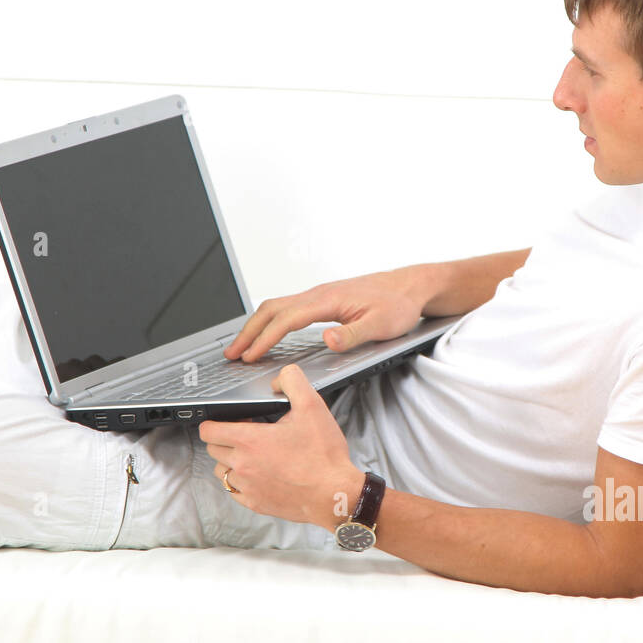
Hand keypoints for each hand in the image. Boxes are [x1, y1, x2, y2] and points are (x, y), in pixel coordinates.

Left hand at [199, 363, 364, 527]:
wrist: (335, 494)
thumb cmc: (324, 455)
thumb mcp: (312, 407)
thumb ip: (292, 381)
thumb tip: (278, 379)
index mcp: (249, 440)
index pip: (208, 430)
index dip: (215, 421)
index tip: (233, 420)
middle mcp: (242, 465)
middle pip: (212, 449)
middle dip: (224, 439)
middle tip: (246, 434)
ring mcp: (247, 487)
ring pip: (221, 471)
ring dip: (230, 460)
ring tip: (251, 455)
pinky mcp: (255, 504)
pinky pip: (233, 491)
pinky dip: (240, 482)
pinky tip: (258, 474)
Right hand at [223, 265, 431, 362]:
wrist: (411, 286)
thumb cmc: (398, 304)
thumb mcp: (381, 325)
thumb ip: (353, 334)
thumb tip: (327, 340)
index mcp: (328, 300)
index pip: (286, 319)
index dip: (265, 339)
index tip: (250, 356)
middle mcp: (319, 293)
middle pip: (271, 309)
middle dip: (248, 331)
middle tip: (231, 354)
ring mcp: (319, 294)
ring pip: (277, 306)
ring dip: (256, 325)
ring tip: (241, 347)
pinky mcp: (323, 299)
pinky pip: (287, 308)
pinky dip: (270, 321)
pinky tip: (268, 334)